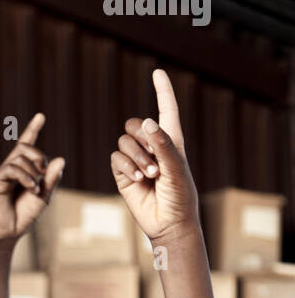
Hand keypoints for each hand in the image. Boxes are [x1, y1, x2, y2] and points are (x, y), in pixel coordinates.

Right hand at [0, 114, 63, 243]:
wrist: (8, 234)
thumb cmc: (24, 216)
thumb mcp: (44, 196)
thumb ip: (51, 179)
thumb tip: (60, 159)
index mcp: (21, 171)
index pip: (26, 145)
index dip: (32, 130)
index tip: (40, 116)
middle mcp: (10, 169)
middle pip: (24, 147)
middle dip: (39, 156)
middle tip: (44, 174)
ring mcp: (1, 174)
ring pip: (20, 158)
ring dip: (34, 172)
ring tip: (36, 189)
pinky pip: (11, 168)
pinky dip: (25, 176)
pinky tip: (32, 188)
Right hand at [110, 69, 198, 242]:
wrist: (169, 224)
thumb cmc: (180, 197)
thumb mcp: (177, 168)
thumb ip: (163, 144)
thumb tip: (148, 122)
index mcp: (172, 140)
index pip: (167, 109)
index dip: (162, 90)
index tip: (157, 73)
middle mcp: (152, 147)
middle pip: (136, 124)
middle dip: (142, 138)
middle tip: (156, 162)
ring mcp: (136, 161)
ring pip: (124, 142)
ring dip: (136, 156)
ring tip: (149, 174)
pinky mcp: (123, 175)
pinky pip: (116, 159)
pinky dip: (126, 166)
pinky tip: (137, 179)